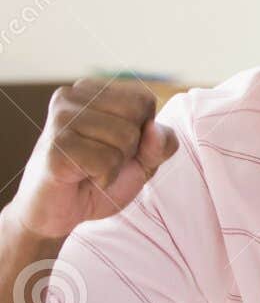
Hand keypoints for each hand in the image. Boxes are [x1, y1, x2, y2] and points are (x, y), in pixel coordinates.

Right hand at [10, 78, 177, 240]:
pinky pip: (107, 161)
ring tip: (88, 169)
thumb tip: (153, 128)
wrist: (58, 212)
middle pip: (136, 115)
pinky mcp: (55, 147)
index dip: (142, 132)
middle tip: (100, 159)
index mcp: (90, 89)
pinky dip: (104, 178)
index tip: (114, 145)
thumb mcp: (145, 159)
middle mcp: (70, 96)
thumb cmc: (99, 177)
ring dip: (115, 165)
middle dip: (130, 148)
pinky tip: (81, 178)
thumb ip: (162, 142)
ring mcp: (60, 119)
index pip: (144, 100)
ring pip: (125, 138)